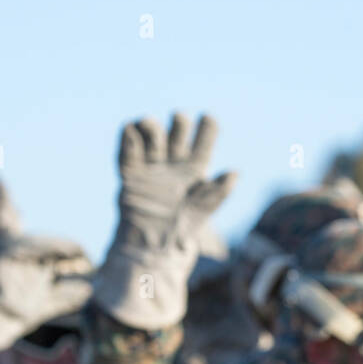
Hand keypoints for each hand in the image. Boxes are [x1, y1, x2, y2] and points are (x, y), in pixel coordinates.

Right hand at [94, 113, 235, 329]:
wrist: (152, 245)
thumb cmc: (182, 230)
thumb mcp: (203, 209)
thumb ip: (218, 191)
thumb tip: (235, 173)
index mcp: (194, 170)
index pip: (203, 142)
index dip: (207, 128)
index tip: (208, 118)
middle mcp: (173, 164)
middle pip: (177, 132)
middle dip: (179, 122)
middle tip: (179, 119)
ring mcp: (151, 167)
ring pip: (152, 136)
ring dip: (151, 126)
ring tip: (149, 125)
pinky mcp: (130, 174)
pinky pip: (127, 151)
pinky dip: (128, 138)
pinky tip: (131, 130)